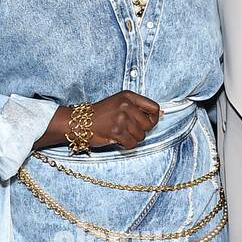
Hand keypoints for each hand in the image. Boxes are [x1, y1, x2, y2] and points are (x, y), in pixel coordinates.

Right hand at [35, 92, 159, 150]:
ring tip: (120, 134)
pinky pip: (132, 144)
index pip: (154, 108)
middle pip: (149, 125)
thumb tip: (161, 114)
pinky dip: (126, 145)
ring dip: (132, 139)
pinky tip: (118, 140)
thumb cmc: (100, 115)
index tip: (146, 123)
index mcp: (129, 96)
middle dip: (141, 131)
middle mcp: (126, 105)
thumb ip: (138, 108)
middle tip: (128, 130)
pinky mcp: (116, 131)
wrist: (79, 121)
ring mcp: (121, 118)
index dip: (153, 119)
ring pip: (141, 136)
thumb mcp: (120, 104)